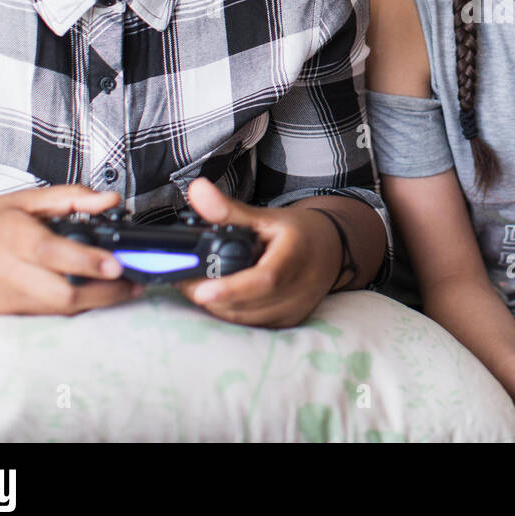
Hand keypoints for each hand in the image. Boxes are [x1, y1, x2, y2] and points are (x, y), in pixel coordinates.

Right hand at [0, 184, 138, 314]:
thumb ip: (72, 198)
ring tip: (122, 289)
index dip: (88, 262)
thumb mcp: (28, 199)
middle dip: (104, 293)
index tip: (118, 264)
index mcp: (14, 237)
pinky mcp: (7, 312)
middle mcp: (8, 271)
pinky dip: (74, 306)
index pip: (53, 254)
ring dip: (95, 302)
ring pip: (59, 309)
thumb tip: (110, 200)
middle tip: (133, 284)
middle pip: (62, 294)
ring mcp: (7, 297)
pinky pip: (48, 313)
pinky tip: (91, 293)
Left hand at [176, 178, 340, 327]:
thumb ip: (228, 209)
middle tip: (183, 280)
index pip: (265, 279)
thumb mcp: (265, 216)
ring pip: (246, 318)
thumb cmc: (297, 232)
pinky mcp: (289, 322)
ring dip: (218, 306)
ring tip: (197, 286)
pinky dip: (232, 312)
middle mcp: (301, 287)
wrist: (331, 250)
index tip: (201, 291)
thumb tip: (197, 190)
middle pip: (248, 303)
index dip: (232, 288)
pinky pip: (253, 325)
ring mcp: (296, 309)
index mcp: (296, 256)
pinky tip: (220, 297)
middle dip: (211, 296)